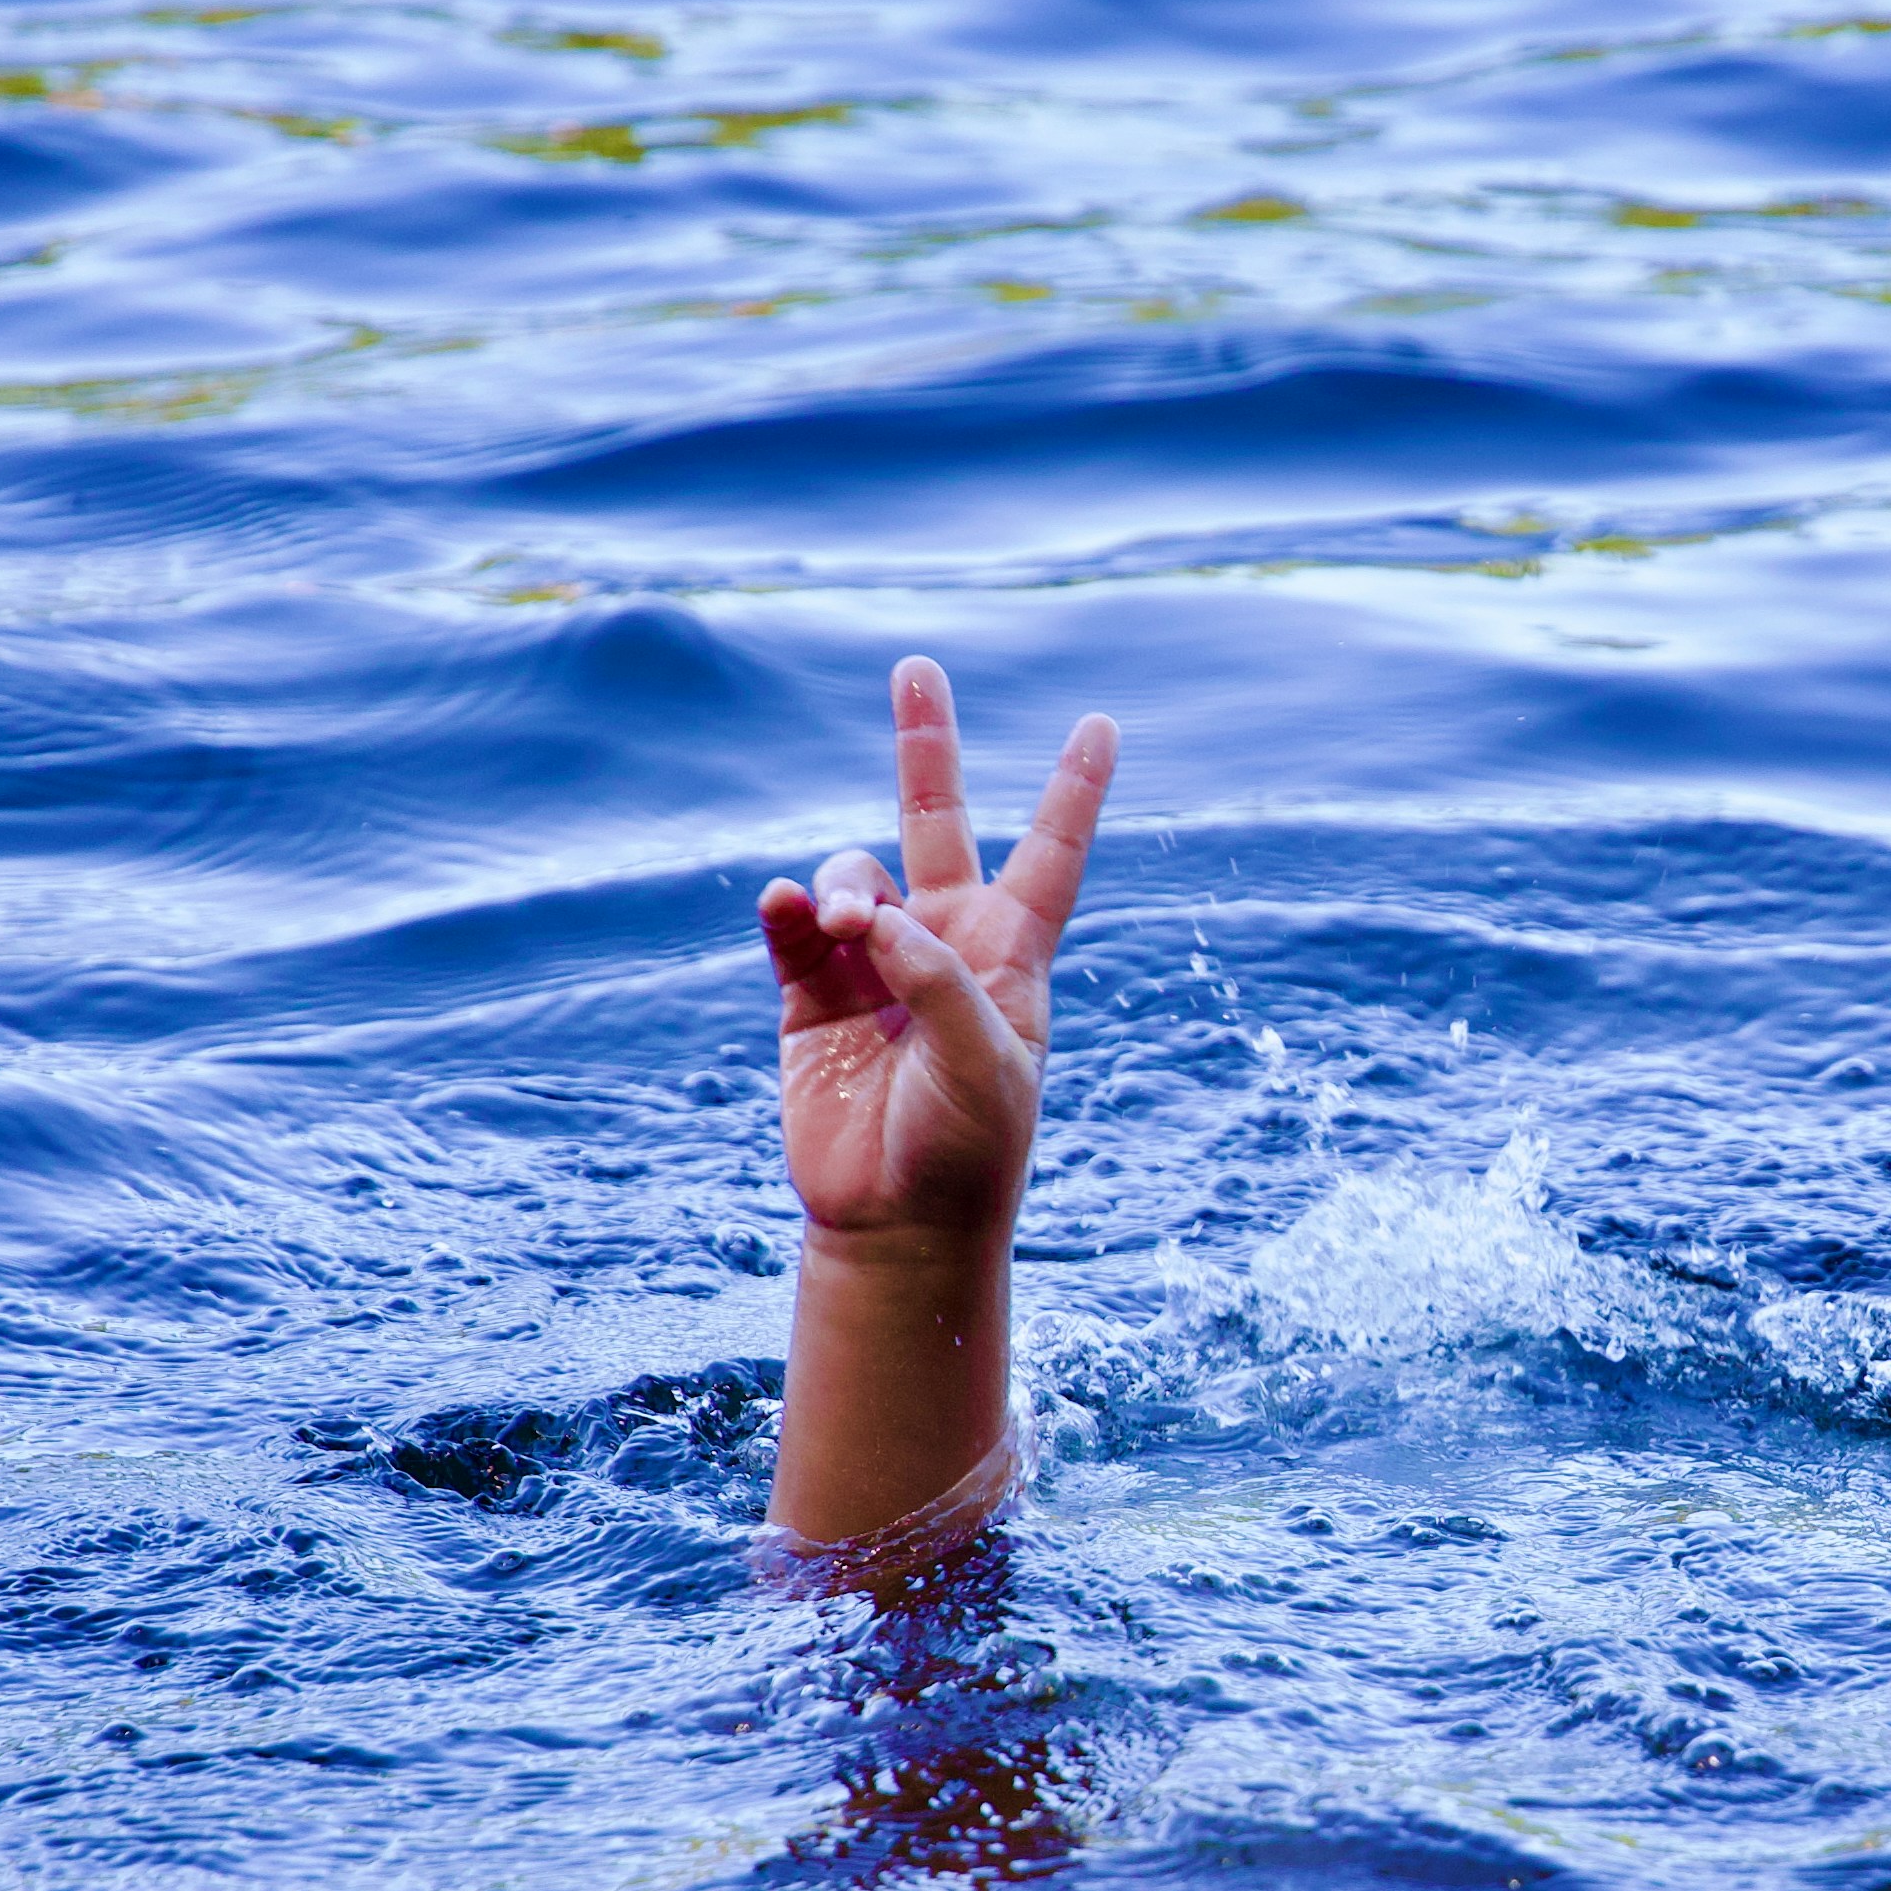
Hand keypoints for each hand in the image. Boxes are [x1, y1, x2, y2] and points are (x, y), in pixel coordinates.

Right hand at [756, 658, 1116, 1249]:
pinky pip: (792, 928)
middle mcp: (943, 944)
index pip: (1052, 853)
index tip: (1103, 723)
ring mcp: (872, 966)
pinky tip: (786, 909)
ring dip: (846, 884)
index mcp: (1011, 955)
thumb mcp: (984, 1062)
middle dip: (926, 746)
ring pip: (854, 877)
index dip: (1075, 789)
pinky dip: (787, 909)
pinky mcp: (809, 997)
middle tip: (916, 666)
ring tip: (844, 924)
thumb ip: (938, 977)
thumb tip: (873, 918)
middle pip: (936, 822)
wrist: (896, 1224)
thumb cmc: (968, 1148)